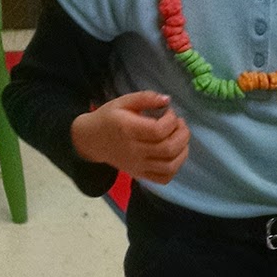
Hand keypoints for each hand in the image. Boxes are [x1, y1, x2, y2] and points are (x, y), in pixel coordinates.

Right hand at [71, 91, 190, 185]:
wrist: (93, 140)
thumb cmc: (109, 118)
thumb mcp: (123, 102)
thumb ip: (145, 98)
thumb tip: (168, 99)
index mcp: (128, 129)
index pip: (158, 131)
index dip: (172, 121)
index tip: (171, 113)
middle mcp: (134, 151)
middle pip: (168, 149)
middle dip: (182, 135)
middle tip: (181, 125)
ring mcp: (138, 166)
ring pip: (170, 166)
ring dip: (183, 152)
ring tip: (181, 139)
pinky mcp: (141, 175)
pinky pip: (164, 179)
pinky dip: (175, 167)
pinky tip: (174, 154)